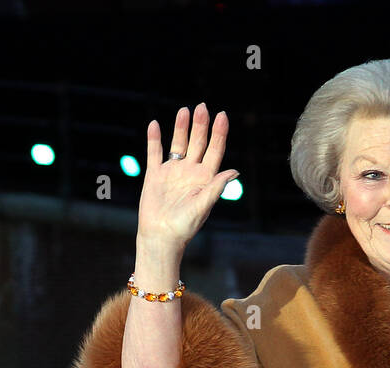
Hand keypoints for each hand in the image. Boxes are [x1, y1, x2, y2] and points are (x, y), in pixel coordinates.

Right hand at [137, 104, 238, 252]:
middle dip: (200, 125)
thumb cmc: (184, 226)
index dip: (219, 133)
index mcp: (205, 178)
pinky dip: (154, 139)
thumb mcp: (203, 206)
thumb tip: (235, 171)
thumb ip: (216, 187)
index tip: (222, 115)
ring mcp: (172, 172)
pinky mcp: (155, 175)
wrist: (160, 237)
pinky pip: (155, 153)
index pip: (215, 150)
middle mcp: (190, 172)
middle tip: (202, 107)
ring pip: (178, 144)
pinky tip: (154, 124)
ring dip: (181, 127)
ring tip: (184, 110)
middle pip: (198, 143)